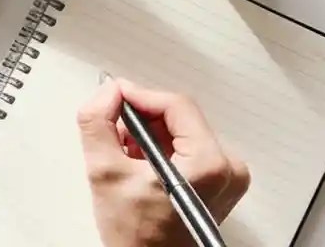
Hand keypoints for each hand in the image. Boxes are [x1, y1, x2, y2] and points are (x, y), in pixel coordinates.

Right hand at [77, 79, 250, 246]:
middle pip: (179, 117)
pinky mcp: (220, 182)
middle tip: (116, 135)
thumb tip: (107, 93)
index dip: (139, 96)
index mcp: (208, 164)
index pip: (174, 105)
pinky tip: (141, 167)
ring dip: (149, 136)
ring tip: (127, 157)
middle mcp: (227, 168)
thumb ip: (97, 123)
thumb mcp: (104, 174)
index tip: (114, 97)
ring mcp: (226, 176)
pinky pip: (188, 147)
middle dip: (142, 121)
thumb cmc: (137, 238)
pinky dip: (161, 150)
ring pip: (181, 131)